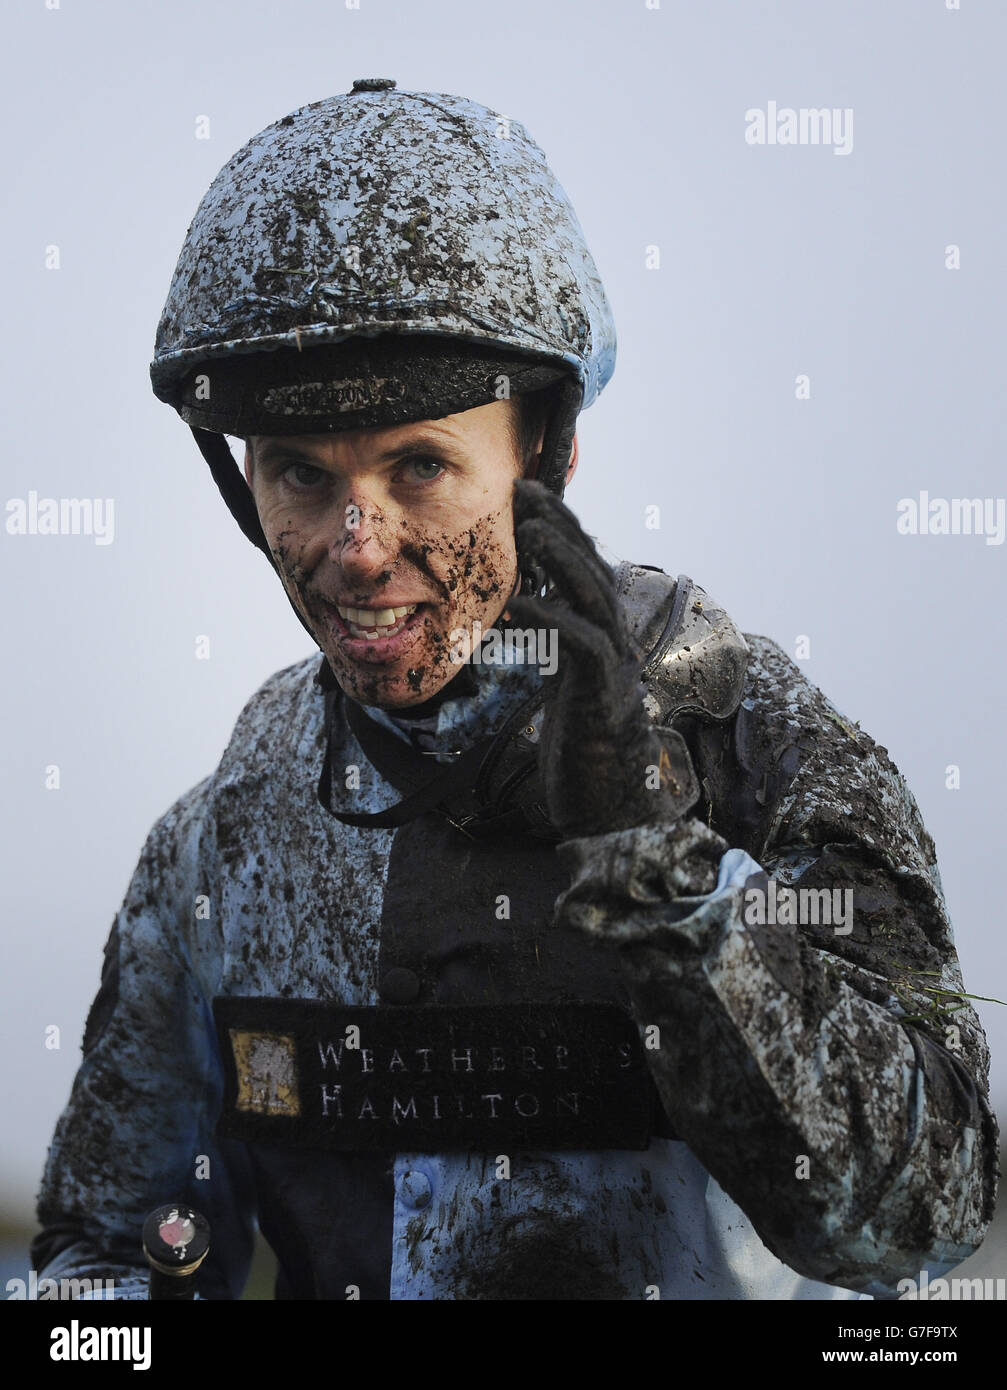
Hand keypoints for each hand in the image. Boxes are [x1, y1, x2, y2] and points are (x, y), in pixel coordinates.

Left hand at [505, 479, 699, 838]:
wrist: (605, 793)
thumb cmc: (582, 732)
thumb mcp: (563, 670)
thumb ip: (557, 633)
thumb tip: (536, 597)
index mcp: (601, 627)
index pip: (583, 562)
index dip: (558, 524)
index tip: (525, 493)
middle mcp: (614, 636)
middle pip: (592, 566)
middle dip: (559, 526)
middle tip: (524, 494)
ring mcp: (614, 662)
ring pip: (594, 596)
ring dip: (561, 559)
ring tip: (527, 532)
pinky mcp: (603, 692)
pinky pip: (582, 645)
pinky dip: (553, 619)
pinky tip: (520, 604)